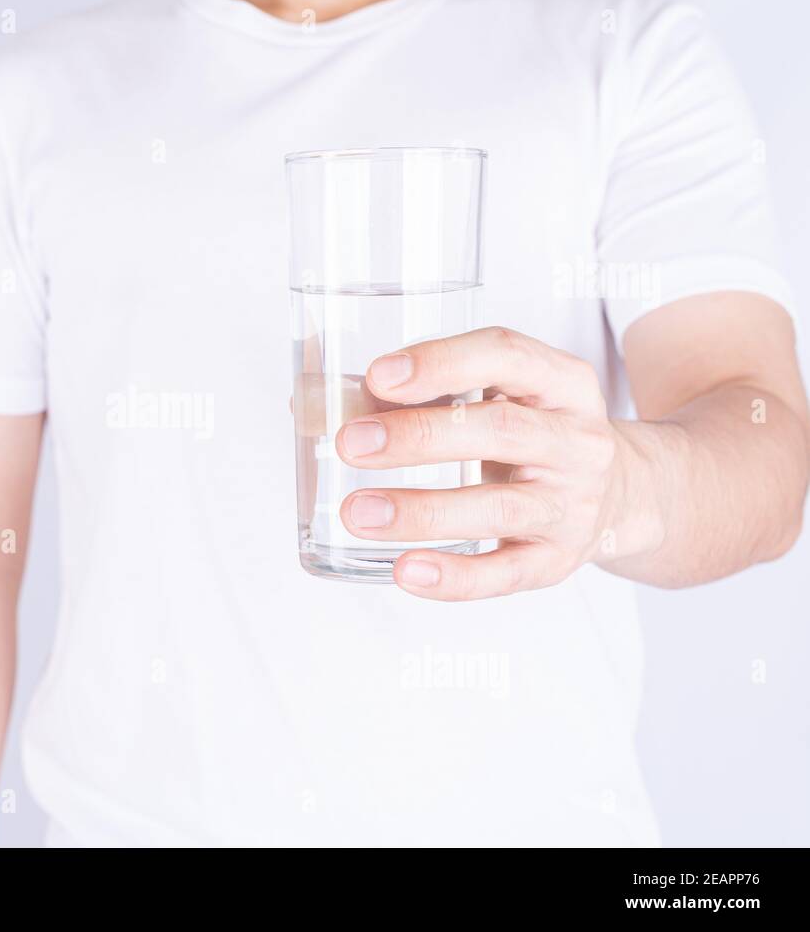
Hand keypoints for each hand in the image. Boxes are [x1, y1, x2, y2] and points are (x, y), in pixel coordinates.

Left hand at [337, 326, 658, 599]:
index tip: (378, 376)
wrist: (622, 492)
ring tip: (357, 513)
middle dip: (418, 436)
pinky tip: (405, 572)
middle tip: (349, 443)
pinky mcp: (558, 560)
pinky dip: (454, 577)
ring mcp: (571, 504)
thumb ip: (417, 392)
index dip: (441, 362)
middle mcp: (577, 440)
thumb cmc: (531, 432)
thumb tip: (310, 401)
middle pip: (499, 431)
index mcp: (560, 382)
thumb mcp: (498, 394)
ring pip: (497, 507)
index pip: (506, 355)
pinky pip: (505, 573)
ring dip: (421, 511)